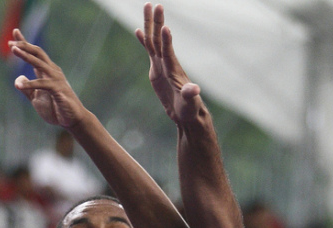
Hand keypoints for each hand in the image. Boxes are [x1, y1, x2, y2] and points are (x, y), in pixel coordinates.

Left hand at [9, 30, 87, 128]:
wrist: (73, 120)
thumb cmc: (56, 109)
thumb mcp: (37, 99)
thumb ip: (27, 89)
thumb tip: (18, 79)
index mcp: (47, 72)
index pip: (35, 54)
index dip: (24, 43)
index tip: (15, 32)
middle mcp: (52, 71)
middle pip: (37, 53)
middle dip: (24, 45)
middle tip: (10, 42)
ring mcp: (56, 79)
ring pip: (39, 63)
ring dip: (26, 55)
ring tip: (13, 50)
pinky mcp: (58, 90)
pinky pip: (42, 84)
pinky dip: (30, 84)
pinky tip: (19, 86)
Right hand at [135, 3, 200, 123]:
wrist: (185, 111)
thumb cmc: (189, 108)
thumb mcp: (189, 102)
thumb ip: (190, 94)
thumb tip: (194, 90)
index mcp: (173, 70)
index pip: (168, 53)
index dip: (166, 41)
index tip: (165, 27)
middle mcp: (167, 63)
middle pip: (160, 40)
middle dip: (157, 23)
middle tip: (155, 4)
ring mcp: (161, 64)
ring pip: (154, 40)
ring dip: (150, 24)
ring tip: (147, 5)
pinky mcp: (156, 69)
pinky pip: (149, 51)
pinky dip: (144, 40)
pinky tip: (138, 30)